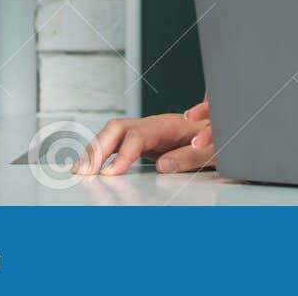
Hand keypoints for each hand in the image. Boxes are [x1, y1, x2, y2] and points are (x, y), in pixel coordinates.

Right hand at [73, 97, 214, 175]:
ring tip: (77, 171)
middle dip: (97, 149)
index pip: (138, 135)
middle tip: (84, 172)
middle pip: (117, 128)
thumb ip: (188, 156)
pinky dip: (97, 153)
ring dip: (92, 151)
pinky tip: (86, 167)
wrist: (220, 128)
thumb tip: (162, 166)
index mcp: (168, 125)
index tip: (109, 173)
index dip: (123, 154)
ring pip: (111, 134)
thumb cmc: (215, 138)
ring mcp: (143, 130)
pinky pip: (112, 143)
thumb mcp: (209, 149)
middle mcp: (151, 124)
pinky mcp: (137, 140)